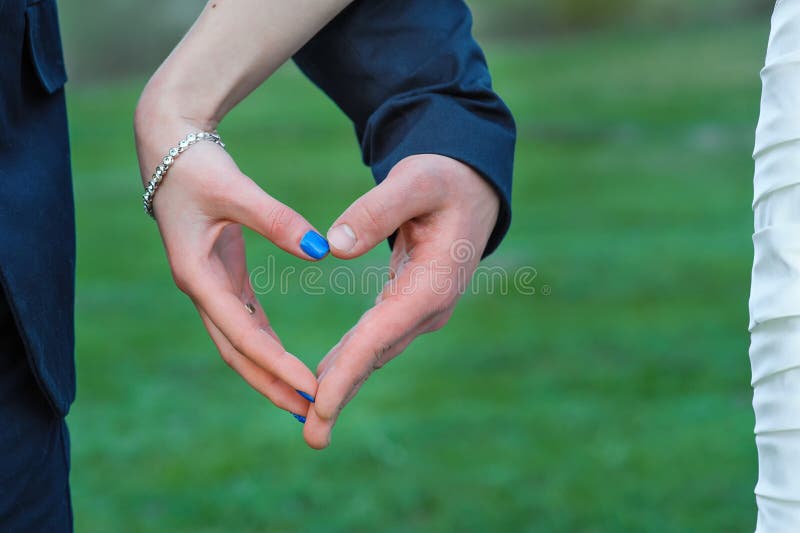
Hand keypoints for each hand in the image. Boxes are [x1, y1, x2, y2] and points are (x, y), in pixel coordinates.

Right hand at [134, 118, 326, 418]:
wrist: (168, 148)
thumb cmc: (196, 167)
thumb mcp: (235, 189)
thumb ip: (276, 219)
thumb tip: (320, 251)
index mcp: (197, 277)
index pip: (242, 334)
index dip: (276, 364)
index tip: (309, 386)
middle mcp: (201, 290)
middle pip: (237, 352)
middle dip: (271, 384)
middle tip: (310, 410)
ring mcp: (210, 286)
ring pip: (240, 342)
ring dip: (268, 371)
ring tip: (302, 397)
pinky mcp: (221, 277)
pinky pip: (245, 321)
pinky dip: (265, 344)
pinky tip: (286, 361)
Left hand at [302, 154, 499, 448]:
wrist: (471, 187)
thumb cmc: (443, 179)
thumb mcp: (415, 182)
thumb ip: (377, 209)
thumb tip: (333, 245)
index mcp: (431, 283)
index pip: (380, 334)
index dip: (349, 370)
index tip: (320, 403)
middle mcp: (428, 307)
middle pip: (376, 356)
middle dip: (342, 396)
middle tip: (311, 436)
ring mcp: (421, 310)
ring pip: (374, 353)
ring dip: (343, 385)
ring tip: (311, 422)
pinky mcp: (410, 304)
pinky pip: (375, 340)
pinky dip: (350, 362)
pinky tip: (326, 380)